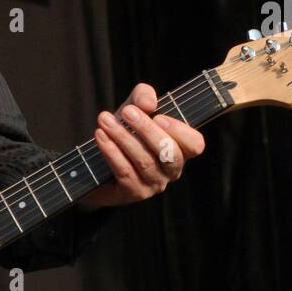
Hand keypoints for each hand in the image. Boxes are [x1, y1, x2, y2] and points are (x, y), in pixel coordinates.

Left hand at [76, 82, 205, 210]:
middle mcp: (171, 170)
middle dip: (146, 129)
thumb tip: (148, 103)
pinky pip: (125, 172)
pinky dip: (112, 152)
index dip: (180, 131)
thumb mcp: (133, 108)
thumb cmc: (124, 131)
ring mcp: (154, 184)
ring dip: (123, 137)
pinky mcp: (134, 193)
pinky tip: (100, 136)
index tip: (158, 116)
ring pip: (145, 161)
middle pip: (169, 153)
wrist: (97, 162)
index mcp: (179, 149)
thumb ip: (143, 97)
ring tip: (105, 120)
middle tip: (126, 111)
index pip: (194, 144)